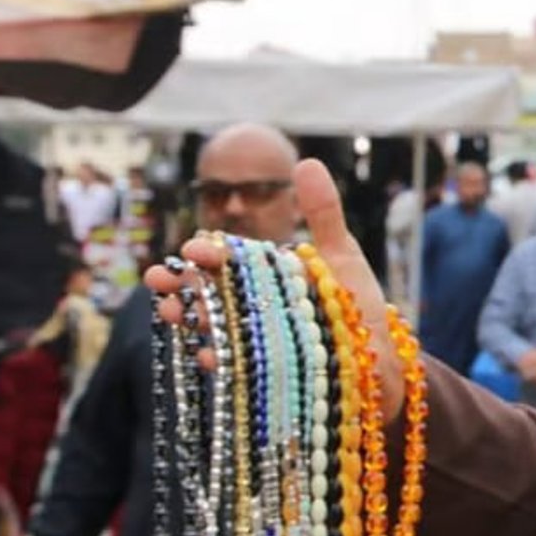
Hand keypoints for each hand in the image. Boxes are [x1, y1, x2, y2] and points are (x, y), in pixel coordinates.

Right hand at [148, 159, 403, 413]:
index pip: (231, 260)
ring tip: (169, 311)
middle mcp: (257, 306)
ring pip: (215, 324)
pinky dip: (222, 360)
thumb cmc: (358, 305)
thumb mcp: (342, 256)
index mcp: (270, 276)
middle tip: (156, 279)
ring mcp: (256, 340)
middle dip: (181, 284)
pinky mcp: (261, 373)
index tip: (193, 248)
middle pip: (212, 291)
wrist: (380, 360)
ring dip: (190, 317)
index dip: (210, 253)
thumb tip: (306, 162)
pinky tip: (209, 354)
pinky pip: (235, 367)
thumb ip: (323, 213)